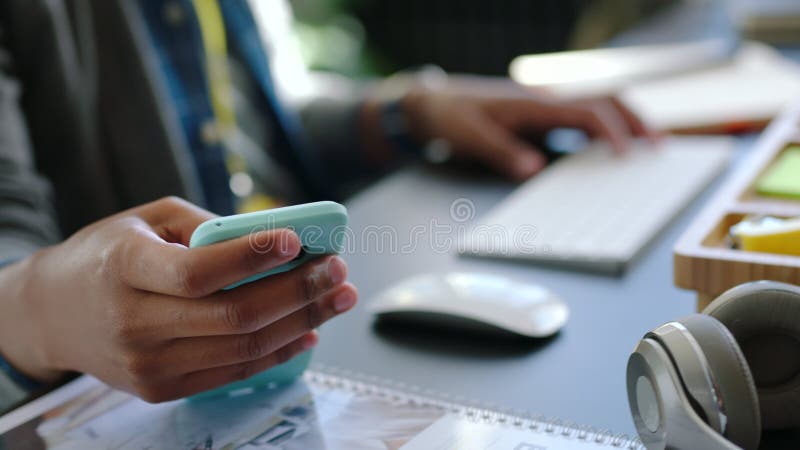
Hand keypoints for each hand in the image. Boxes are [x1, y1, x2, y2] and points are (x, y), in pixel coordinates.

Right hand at [0, 197, 356, 401]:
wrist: (52, 313)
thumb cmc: (106, 255)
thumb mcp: (146, 220)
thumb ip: (207, 227)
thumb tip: (277, 238)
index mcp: (125, 269)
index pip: (198, 271)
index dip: (253, 257)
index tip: (298, 239)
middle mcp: (134, 323)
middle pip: (234, 315)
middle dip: (298, 291)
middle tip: (338, 269)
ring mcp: (148, 364)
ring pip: (244, 347)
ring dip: (303, 321)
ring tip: (339, 296)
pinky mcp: (161, 388)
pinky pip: (235, 372)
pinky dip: (279, 351)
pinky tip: (309, 329)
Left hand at [402, 75, 654, 179]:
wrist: (433, 103)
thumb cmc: (451, 118)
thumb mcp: (471, 137)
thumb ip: (502, 152)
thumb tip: (535, 169)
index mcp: (534, 104)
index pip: (586, 112)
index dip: (612, 130)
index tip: (627, 154)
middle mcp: (546, 101)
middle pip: (604, 101)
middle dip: (635, 121)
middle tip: (660, 146)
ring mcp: (545, 108)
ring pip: (597, 106)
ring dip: (626, 121)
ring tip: (651, 145)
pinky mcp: (541, 117)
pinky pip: (581, 119)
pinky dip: (604, 129)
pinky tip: (612, 149)